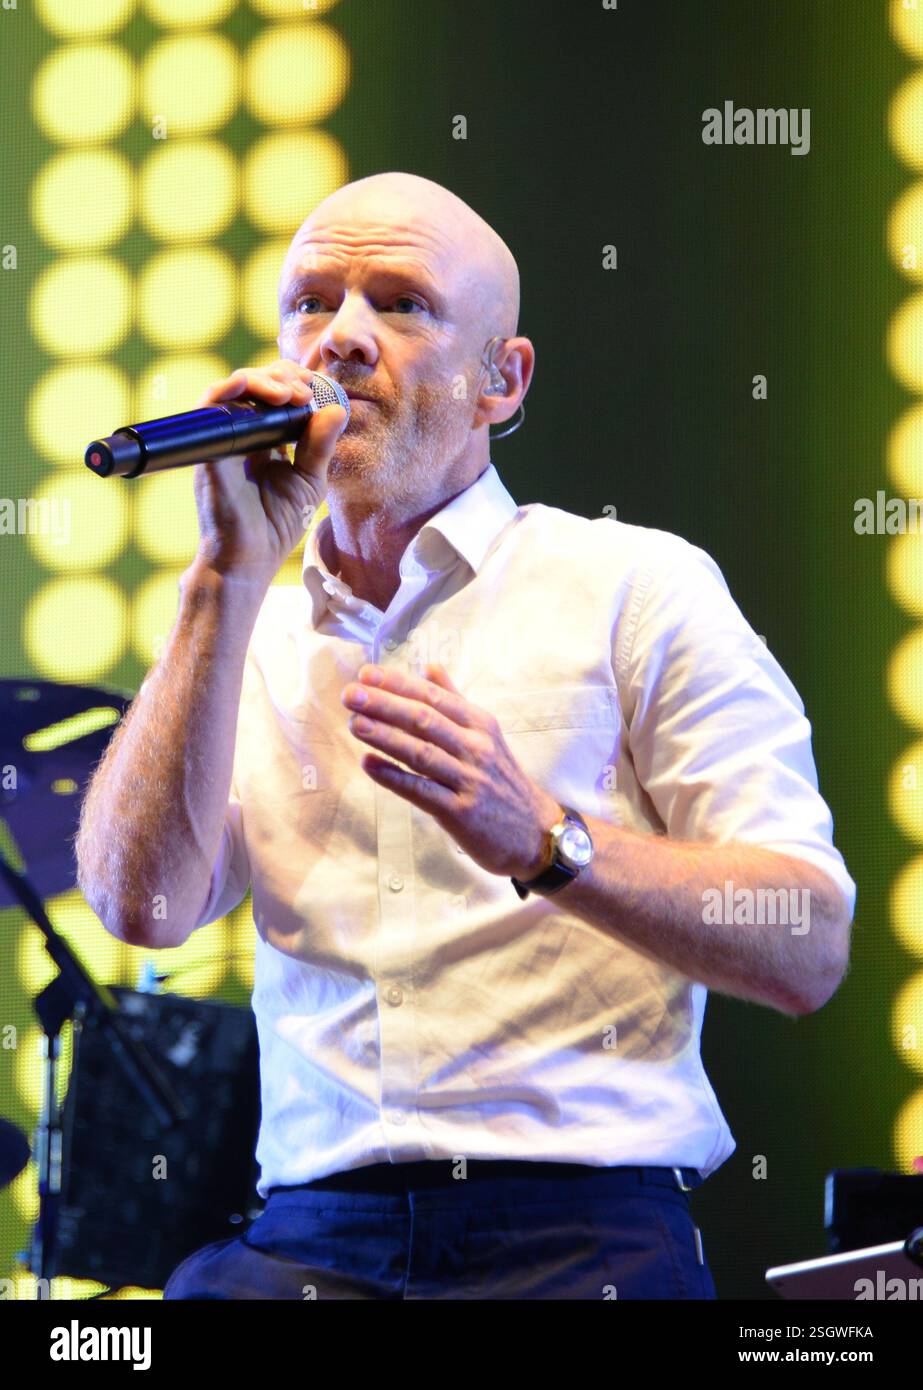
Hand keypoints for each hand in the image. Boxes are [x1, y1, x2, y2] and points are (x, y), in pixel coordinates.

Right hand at [190, 359, 347, 585]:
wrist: (248, 559)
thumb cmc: (276, 526)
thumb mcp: (309, 481)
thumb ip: (320, 446)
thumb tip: (336, 410)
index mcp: (266, 440)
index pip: (277, 395)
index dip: (297, 383)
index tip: (318, 392)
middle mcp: (242, 434)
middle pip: (257, 384)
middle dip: (285, 378)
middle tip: (306, 392)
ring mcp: (223, 437)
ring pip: (236, 386)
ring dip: (265, 380)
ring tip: (292, 393)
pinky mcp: (208, 445)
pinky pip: (211, 403)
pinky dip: (232, 387)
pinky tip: (260, 390)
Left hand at [341, 662, 561, 880]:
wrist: (533, 833)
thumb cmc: (502, 780)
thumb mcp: (487, 735)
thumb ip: (456, 700)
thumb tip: (430, 667)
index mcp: (480, 724)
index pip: (434, 697)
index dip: (399, 684)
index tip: (367, 673)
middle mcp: (476, 748)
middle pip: (424, 720)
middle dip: (384, 705)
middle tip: (351, 694)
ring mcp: (469, 780)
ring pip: (421, 753)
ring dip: (385, 737)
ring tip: (354, 723)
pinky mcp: (461, 812)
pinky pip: (421, 791)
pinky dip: (393, 776)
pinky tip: (368, 764)